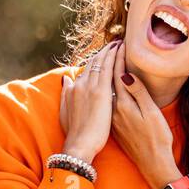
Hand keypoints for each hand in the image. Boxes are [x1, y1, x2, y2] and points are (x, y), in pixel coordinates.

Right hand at [59, 40, 120, 162]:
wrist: (79, 145)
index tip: (104, 54)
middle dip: (104, 51)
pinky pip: (109, 67)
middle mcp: (80, 84)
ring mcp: (90, 87)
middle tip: (115, 43)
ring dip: (110, 50)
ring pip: (101, 61)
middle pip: (93, 62)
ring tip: (120, 42)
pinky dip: (114, 56)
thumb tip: (67, 79)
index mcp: (73, 89)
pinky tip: (122, 49)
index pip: (86, 69)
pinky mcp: (100, 92)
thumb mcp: (66, 112)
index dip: (96, 60)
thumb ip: (66, 94)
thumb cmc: (75, 133)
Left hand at [110, 45, 183, 188]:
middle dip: (108, 61)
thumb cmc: (157, 139)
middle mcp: (113, 111)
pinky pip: (105, 101)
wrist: (153, 164)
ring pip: (103, 90)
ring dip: (104, 73)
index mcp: (122, 105)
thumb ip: (138, 93)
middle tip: (112, 45)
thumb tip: (125, 74)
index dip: (117, 58)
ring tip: (106, 59)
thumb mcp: (152, 114)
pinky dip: (104, 87)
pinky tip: (105, 84)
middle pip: (106, 80)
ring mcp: (112, 119)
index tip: (120, 43)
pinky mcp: (114, 126)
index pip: (116, 75)